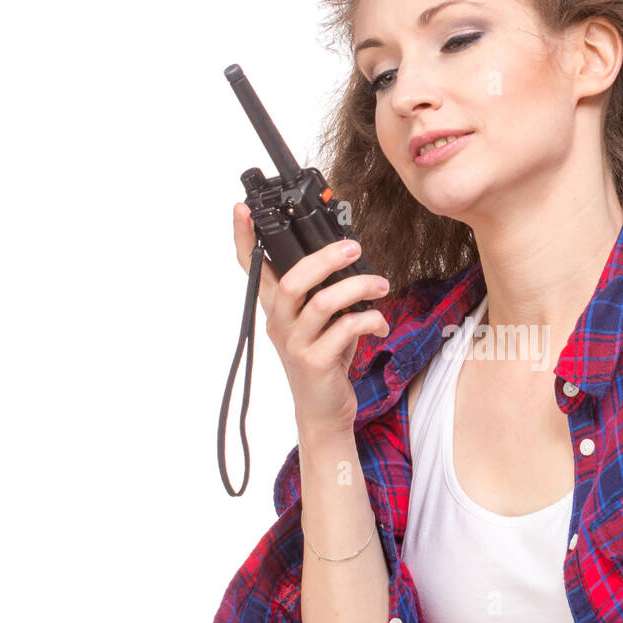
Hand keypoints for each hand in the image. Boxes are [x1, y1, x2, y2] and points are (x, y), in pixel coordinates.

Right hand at [232, 202, 389, 433]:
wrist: (324, 412)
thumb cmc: (326, 360)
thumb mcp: (320, 322)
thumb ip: (323, 292)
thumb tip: (346, 255)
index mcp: (277, 308)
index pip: (252, 269)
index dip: (244, 239)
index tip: (242, 210)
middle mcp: (279, 323)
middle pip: (292, 279)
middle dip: (324, 258)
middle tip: (353, 247)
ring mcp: (295, 344)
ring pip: (321, 302)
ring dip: (357, 287)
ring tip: (380, 284)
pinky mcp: (316, 362)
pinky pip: (345, 329)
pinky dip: (369, 320)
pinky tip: (380, 324)